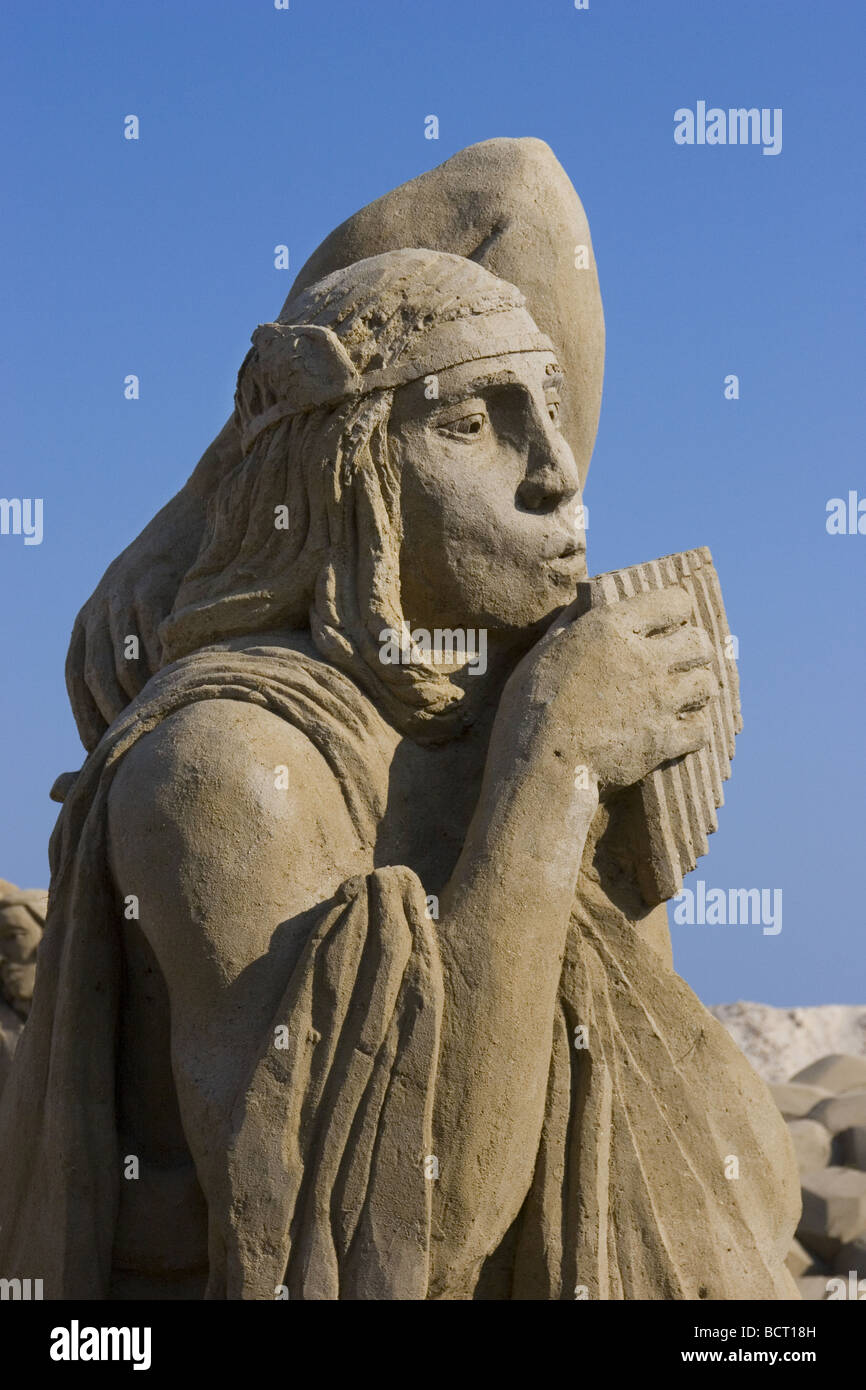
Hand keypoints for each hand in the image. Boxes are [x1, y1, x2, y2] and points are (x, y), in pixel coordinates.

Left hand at [65, 490, 204, 749]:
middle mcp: (99, 606)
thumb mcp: (142, 608)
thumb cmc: (180, 575)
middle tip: (144, 745)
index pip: (77, 678)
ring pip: (126, 665)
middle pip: (98, 678)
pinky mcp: (153, 583)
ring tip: (166, 723)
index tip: (105, 748)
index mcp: (89, 617)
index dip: (87, 717)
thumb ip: (135, 649)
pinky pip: (155, 640)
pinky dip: (167, 669)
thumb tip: (139, 712)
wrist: (201, 513)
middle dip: (117, 717)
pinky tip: (185, 687)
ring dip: (144, 699)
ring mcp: (124, 594)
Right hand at [499, 586, 716, 793]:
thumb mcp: (543, 650)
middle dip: (692, 647)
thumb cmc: (531, 704)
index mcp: (612, 628)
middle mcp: (645, 659)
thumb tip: (587, 595)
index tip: (667, 620)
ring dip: (696, 686)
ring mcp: (660, 700)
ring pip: (707, 683)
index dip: (674, 609)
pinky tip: (678, 727)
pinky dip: (694, 728)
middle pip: (701, 642)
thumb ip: (571, 620)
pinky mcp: (665, 739)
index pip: (674, 601)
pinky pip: (702, 728)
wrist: (540, 762)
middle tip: (676, 659)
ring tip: (680, 694)